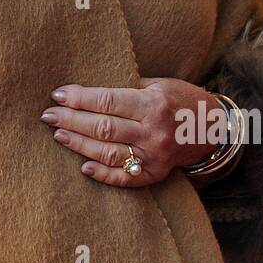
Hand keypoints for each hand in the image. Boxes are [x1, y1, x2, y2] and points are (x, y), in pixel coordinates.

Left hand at [40, 77, 223, 186]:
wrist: (215, 128)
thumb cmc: (182, 99)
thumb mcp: (159, 84)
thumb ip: (128, 88)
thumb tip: (88, 90)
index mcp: (153, 104)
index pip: (106, 101)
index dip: (79, 98)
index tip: (57, 94)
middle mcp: (153, 132)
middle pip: (102, 127)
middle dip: (71, 120)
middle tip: (47, 115)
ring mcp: (154, 156)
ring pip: (108, 152)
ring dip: (79, 144)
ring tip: (58, 134)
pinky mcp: (156, 174)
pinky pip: (125, 178)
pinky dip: (103, 174)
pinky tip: (83, 166)